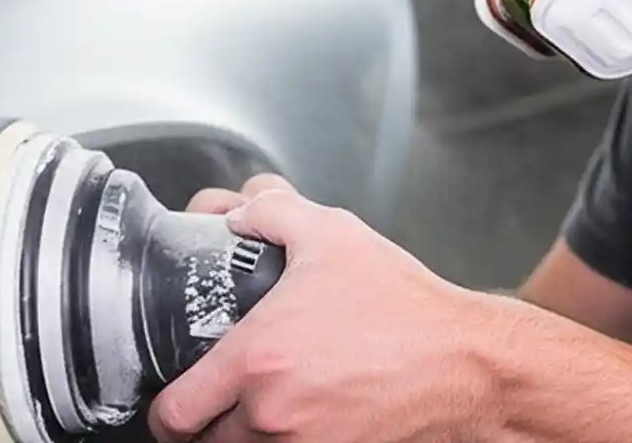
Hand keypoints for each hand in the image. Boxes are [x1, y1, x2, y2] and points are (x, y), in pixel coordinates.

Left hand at [148, 176, 504, 441]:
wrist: (468, 364)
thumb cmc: (402, 306)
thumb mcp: (330, 235)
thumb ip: (270, 211)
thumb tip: (235, 211)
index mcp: (255, 362)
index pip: (173, 415)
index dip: (164, 411)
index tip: (172, 399)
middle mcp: (272, 416)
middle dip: (203, 426)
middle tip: (212, 403)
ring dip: (239, 439)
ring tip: (257, 410)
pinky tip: (299, 421)